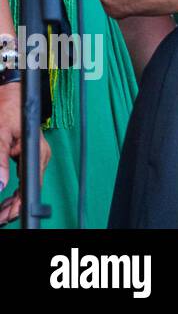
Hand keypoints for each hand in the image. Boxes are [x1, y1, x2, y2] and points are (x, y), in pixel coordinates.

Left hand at [0, 84, 51, 224]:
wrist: (13, 95)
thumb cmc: (9, 110)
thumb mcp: (1, 134)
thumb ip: (0, 159)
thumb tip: (0, 185)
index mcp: (37, 152)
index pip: (30, 186)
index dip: (18, 204)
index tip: (6, 215)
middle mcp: (39, 158)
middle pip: (29, 189)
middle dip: (13, 207)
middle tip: (0, 217)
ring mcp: (33, 158)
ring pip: (25, 187)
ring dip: (12, 202)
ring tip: (2, 212)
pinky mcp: (26, 157)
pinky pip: (22, 180)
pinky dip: (13, 192)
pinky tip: (5, 201)